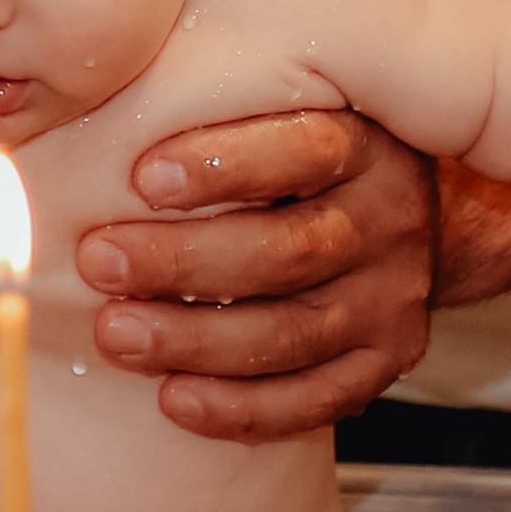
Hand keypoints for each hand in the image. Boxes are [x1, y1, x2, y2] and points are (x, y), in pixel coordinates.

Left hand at [73, 111, 439, 441]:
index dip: (222, 165)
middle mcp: (388, 221)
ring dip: (193, 340)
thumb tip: (99, 103)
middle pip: (285, 251)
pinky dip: (241, 408)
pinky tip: (175, 400)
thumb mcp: (291, 110)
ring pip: (291, 333)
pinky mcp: (385, 361)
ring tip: (116, 334)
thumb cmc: (308, 154)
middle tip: (98, 262)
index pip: (304, 149)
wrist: (412, 218)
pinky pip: (315, 399)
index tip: (142, 179)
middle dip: (182, 261)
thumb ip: (221, 105)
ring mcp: (391, 299)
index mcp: (364, 145)